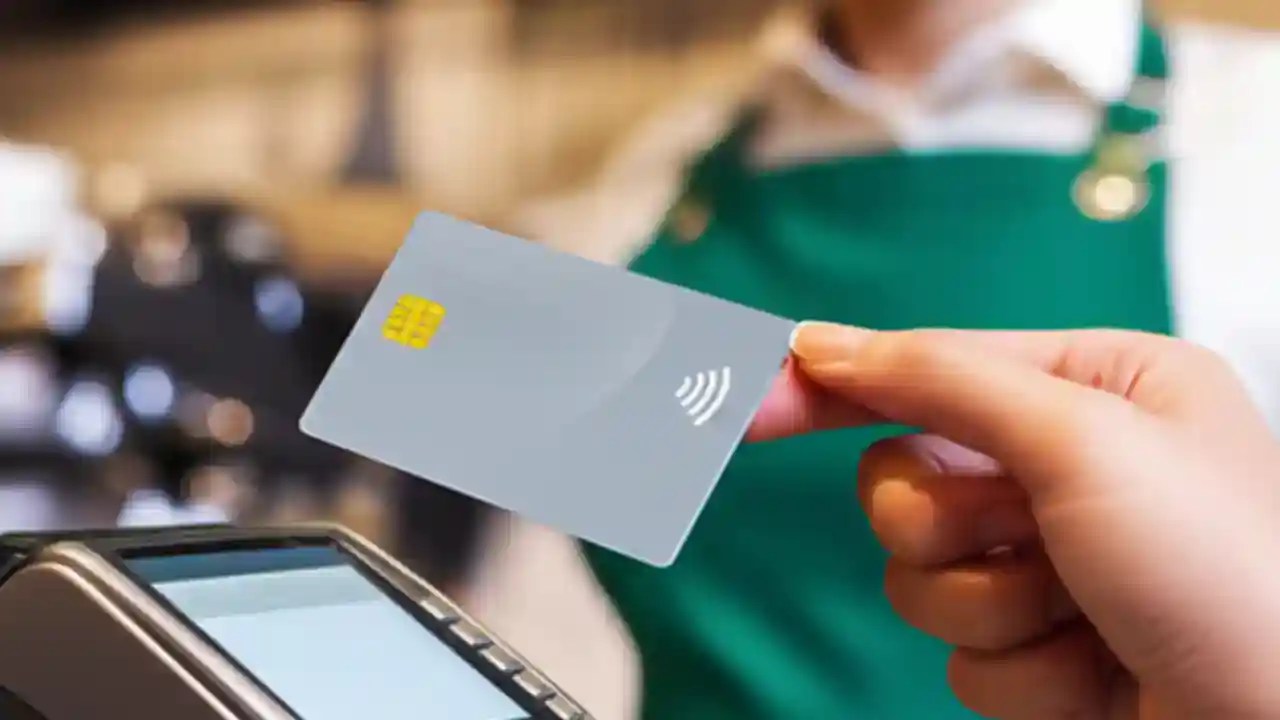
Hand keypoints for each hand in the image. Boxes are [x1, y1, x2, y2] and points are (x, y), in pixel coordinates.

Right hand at [749, 323, 1279, 719]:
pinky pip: (963, 658)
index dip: (830, 388)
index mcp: (1096, 388)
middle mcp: (1070, 469)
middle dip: (951, 524)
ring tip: (1082, 615)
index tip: (747, 403)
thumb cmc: (1226, 567)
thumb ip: (940, 379)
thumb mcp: (1083, 437)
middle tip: (1024, 532)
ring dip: (993, 606)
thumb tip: (821, 342)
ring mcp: (1056, 564)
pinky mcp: (1047, 650)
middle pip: (902, 483)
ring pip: (920, 579)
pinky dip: (1024, 673)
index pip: (923, 370)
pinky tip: (1099, 673)